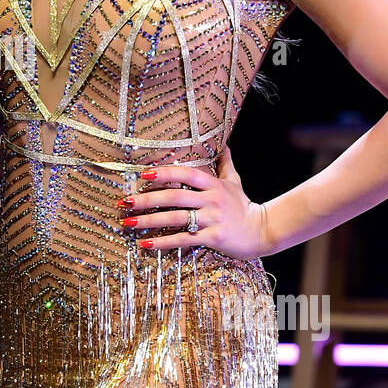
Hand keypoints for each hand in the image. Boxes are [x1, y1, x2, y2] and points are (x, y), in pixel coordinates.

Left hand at [116, 145, 268, 260]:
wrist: (262, 231)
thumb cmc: (243, 206)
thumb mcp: (234, 182)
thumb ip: (224, 163)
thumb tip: (223, 144)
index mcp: (214, 184)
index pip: (186, 174)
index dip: (165, 173)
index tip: (143, 175)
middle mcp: (211, 200)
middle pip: (174, 197)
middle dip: (147, 199)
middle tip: (125, 202)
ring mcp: (212, 219)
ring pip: (175, 219)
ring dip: (148, 221)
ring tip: (128, 223)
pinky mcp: (213, 238)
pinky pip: (183, 240)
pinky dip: (162, 242)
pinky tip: (145, 243)